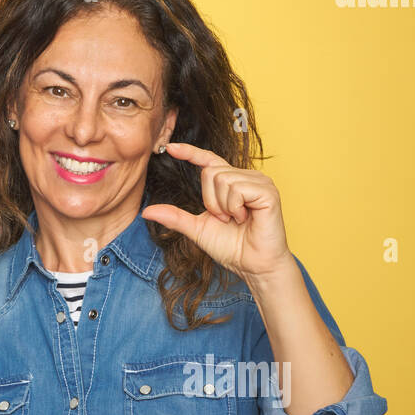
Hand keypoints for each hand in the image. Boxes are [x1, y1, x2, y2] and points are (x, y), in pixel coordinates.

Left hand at [140, 141, 292, 279]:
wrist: (253, 266)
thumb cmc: (232, 248)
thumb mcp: (197, 228)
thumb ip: (175, 216)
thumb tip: (146, 211)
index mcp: (231, 182)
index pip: (208, 161)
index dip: (190, 152)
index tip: (169, 147)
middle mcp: (246, 177)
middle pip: (210, 172)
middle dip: (211, 201)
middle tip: (226, 219)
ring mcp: (259, 182)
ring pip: (222, 179)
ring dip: (223, 206)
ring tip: (237, 220)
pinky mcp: (268, 191)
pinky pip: (237, 189)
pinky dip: (235, 207)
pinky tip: (246, 218)